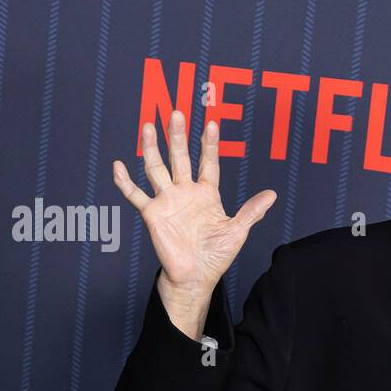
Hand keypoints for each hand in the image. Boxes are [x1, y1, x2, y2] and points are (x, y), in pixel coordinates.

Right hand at [112, 109, 275, 294]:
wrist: (196, 277)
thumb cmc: (216, 256)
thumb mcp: (237, 231)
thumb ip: (252, 211)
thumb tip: (272, 194)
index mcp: (207, 194)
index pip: (208, 163)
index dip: (209, 145)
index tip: (211, 124)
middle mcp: (185, 193)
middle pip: (180, 158)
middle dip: (178, 136)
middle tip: (176, 113)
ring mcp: (167, 201)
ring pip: (156, 168)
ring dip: (152, 148)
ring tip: (148, 126)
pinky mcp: (152, 214)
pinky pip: (135, 195)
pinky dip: (125, 182)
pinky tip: (118, 165)